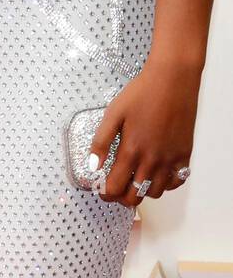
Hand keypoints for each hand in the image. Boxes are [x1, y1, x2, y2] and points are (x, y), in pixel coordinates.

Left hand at [88, 60, 198, 206]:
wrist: (171, 81)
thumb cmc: (141, 93)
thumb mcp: (114, 112)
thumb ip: (101, 141)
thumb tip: (92, 166)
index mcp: (131, 150)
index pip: (115, 186)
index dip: (106, 193)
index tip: (102, 190)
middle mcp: (151, 160)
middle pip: (135, 196)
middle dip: (121, 196)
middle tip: (116, 187)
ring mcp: (170, 160)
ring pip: (154, 193)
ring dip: (142, 191)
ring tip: (134, 179)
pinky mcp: (184, 155)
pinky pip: (175, 182)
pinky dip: (164, 184)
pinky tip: (156, 173)